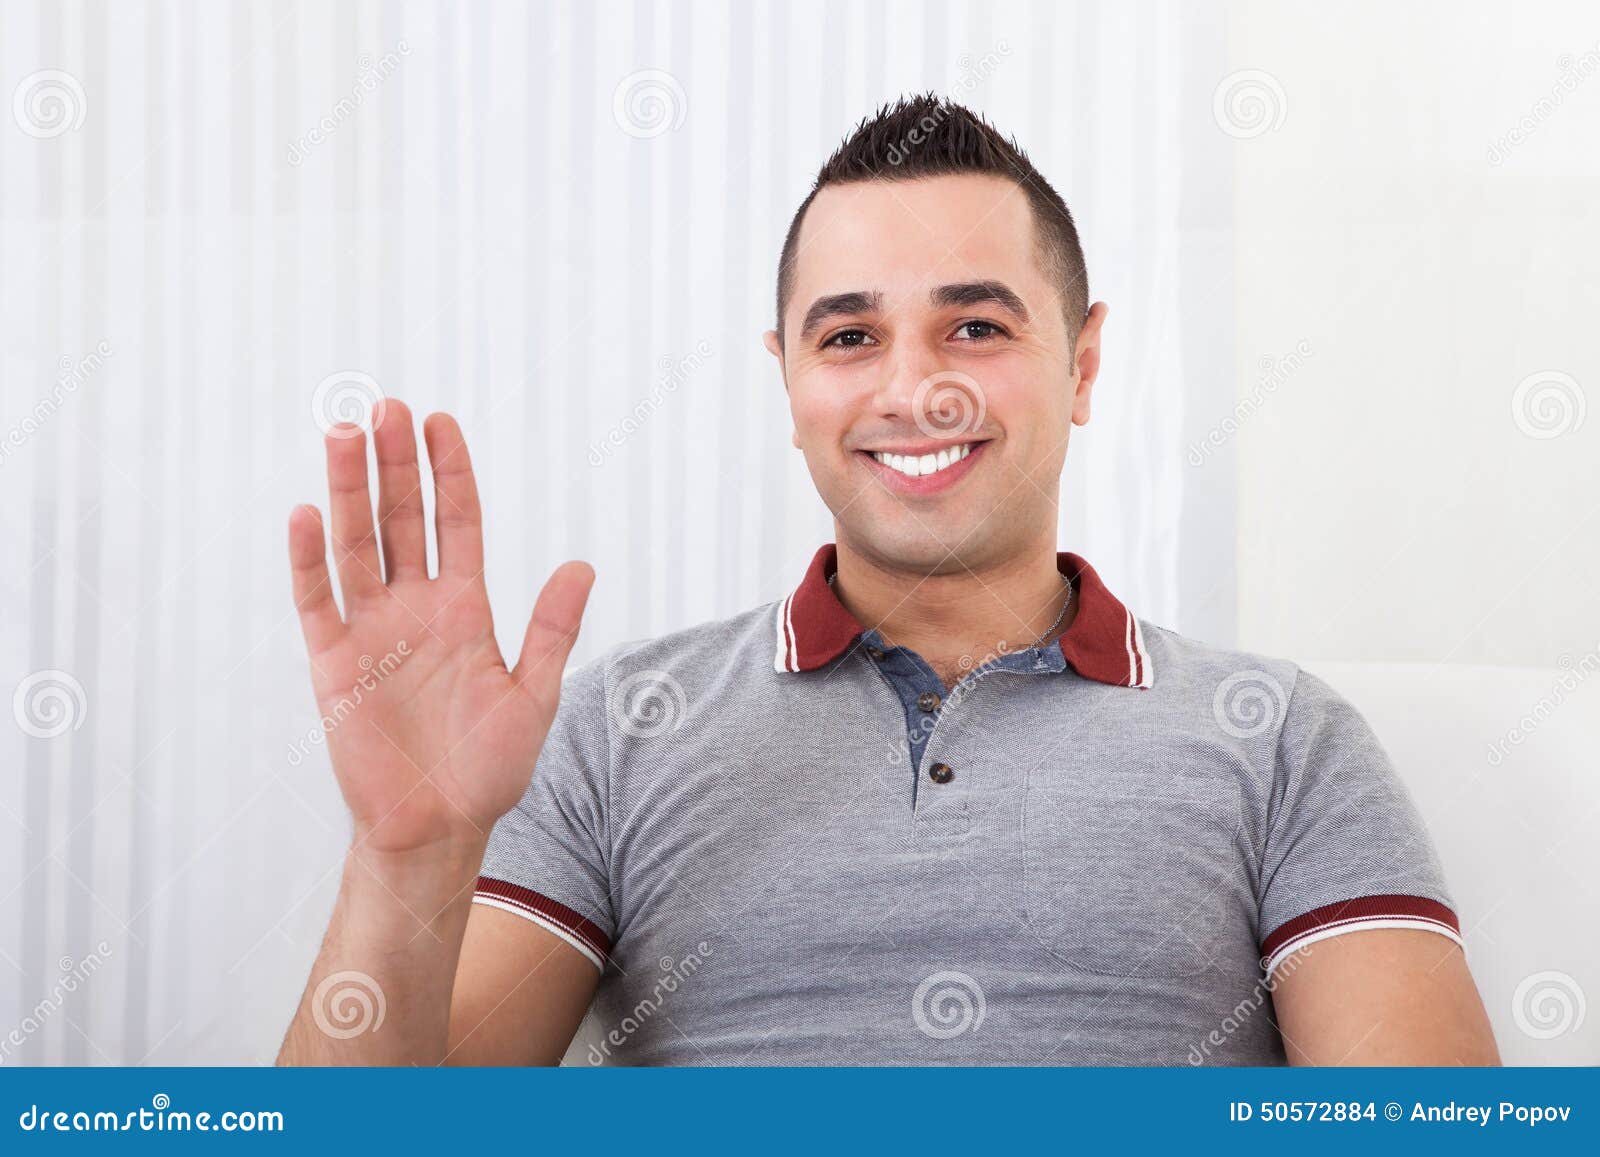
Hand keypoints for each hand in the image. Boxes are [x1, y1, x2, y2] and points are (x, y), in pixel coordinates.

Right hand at [287, 401, 592, 853]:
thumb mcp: (533, 695)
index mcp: (465, 609)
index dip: (448, 473)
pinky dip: (309, 560)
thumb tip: (582, 566)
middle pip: (400, 520)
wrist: (438, 827)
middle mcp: (415, 608)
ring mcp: (372, 631)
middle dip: (394, 465)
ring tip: (344, 434)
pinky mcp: (334, 664)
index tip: (440, 422)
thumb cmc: (489, 769)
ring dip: (348, 492)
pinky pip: (317, 602)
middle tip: (386, 408)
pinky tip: (307, 514)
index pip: (454, 522)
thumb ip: (550, 630)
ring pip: (355, 545)